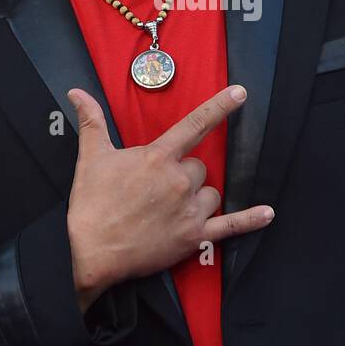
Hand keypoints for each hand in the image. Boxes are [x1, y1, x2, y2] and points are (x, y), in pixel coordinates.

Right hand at [65, 85, 274, 312]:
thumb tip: (77, 92)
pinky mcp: (194, 237)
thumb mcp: (90, 158)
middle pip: (200, 167)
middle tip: (157, 189)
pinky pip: (230, 226)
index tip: (241, 93)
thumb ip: (91, 121)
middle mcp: (179, 181)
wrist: (92, 253)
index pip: (195, 125)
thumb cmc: (91, 205)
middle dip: (185, 173)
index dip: (220, 107)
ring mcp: (189, 210)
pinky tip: (267, 213)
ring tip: (171, 208)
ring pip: (211, 193)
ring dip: (199, 197)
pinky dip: (250, 220)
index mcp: (158, 158)